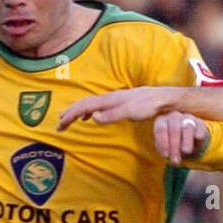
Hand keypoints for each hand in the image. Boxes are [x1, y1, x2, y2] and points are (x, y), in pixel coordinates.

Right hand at [57, 86, 181, 129]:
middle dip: (70, 114)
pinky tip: (90, 117)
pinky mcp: (119, 102)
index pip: (84, 106)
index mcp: (108, 100)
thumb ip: (111, 115)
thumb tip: (93, 117)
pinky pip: (98, 106)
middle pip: (84, 104)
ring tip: (69, 120)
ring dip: (78, 112)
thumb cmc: (148, 105)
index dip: (71, 115)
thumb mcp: (130, 112)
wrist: (162, 98)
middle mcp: (108, 97)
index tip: (60, 124)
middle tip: (60, 125)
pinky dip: (89, 112)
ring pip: (90, 104)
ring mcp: (113, 99)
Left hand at [154, 111, 209, 163]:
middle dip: (175, 145)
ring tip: (187, 151)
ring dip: (187, 140)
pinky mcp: (199, 122)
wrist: (189, 144)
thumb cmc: (173, 146)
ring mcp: (187, 118)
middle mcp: (174, 117)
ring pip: (187, 127)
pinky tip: (197, 137)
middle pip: (174, 128)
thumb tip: (168, 155)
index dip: (163, 143)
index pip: (161, 129)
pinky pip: (200, 126)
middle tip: (176, 159)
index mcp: (162, 121)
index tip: (166, 155)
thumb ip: (166, 151)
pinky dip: (199, 132)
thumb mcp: (167, 149)